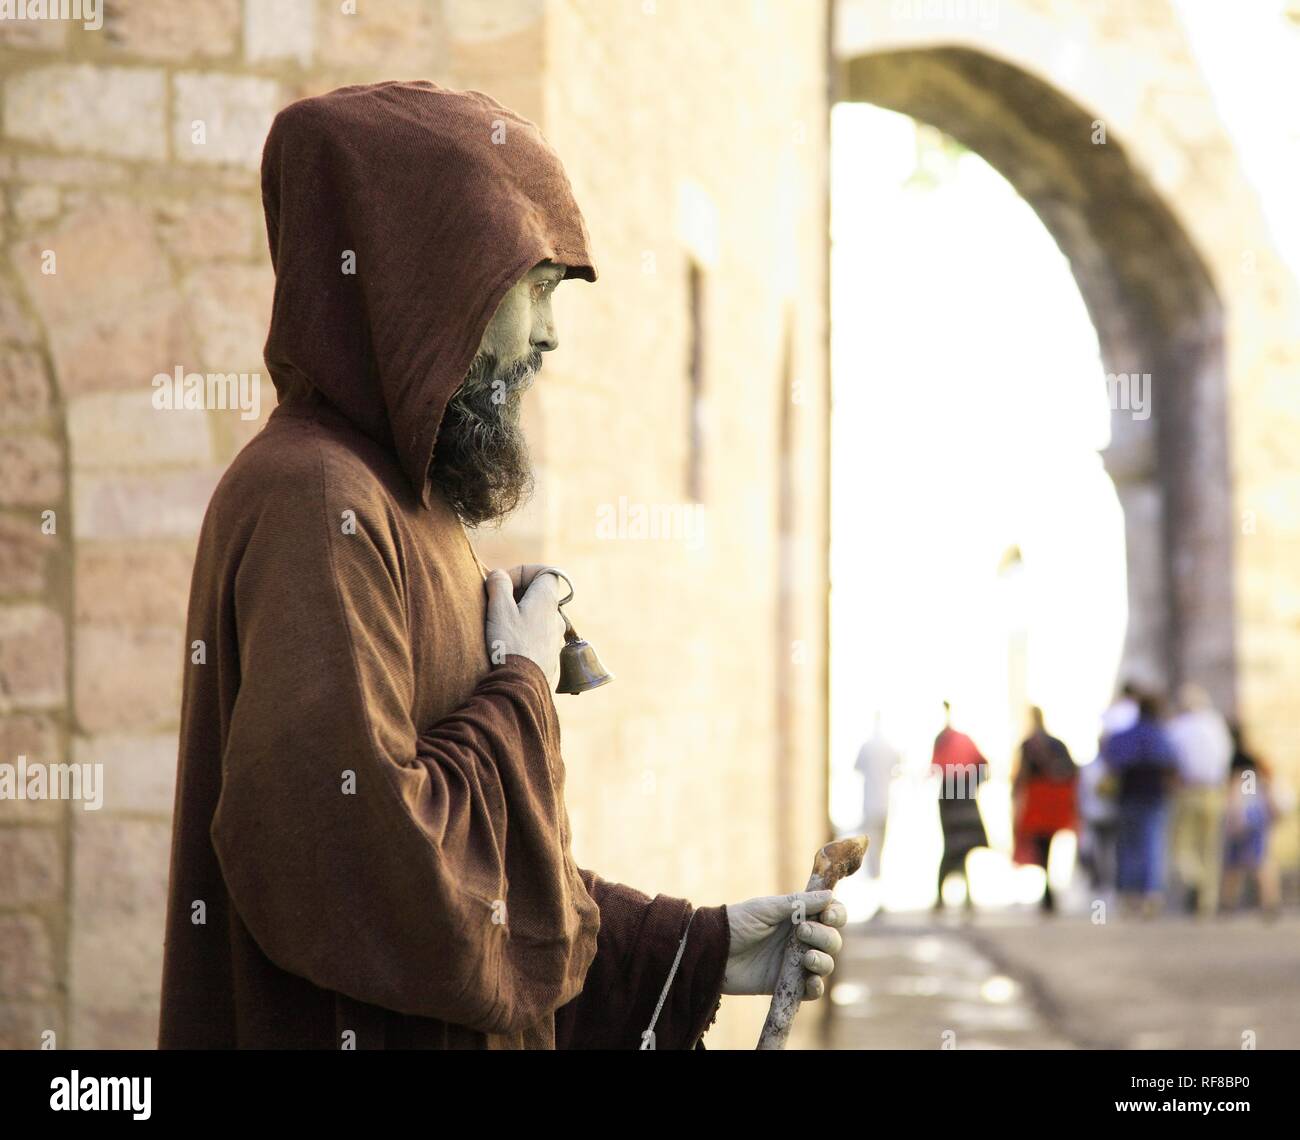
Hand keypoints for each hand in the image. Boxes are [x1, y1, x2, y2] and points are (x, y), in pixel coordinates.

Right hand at [484, 568, 565, 689]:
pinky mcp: (550, 655)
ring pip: (537, 614)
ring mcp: (555, 637)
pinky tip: (508, 644)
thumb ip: (499, 585)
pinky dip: (524, 631)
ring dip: (519, 613)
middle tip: (495, 604)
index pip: (545, 571)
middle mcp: (557, 616)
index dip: (521, 571)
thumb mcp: (498, 610)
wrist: (521, 686)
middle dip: (516, 592)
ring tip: (499, 626)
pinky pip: (537, 634)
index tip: (502, 584)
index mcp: (548, 600)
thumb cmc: (509, 645)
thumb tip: (499, 575)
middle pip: (539, 592)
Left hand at [720, 890, 845, 998]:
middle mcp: (801, 940)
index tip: (829, 915)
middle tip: (801, 932)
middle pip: (832, 939)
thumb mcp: (765, 908)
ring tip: (807, 957)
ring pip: (826, 963)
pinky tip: (810, 980)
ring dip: (824, 960)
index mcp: (797, 917)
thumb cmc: (736, 923)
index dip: (837, 914)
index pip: (830, 914)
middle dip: (825, 936)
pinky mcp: (788, 985)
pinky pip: (812, 990)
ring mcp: (795, 963)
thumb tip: (829, 894)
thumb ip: (797, 903)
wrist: (712, 952)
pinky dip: (817, 986)